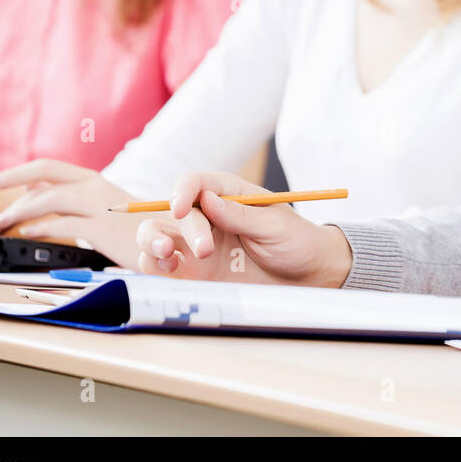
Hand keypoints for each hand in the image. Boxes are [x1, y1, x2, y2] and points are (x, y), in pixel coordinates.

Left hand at [0, 159, 140, 263]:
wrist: (173, 241)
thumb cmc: (134, 229)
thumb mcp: (102, 209)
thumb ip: (71, 201)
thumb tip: (34, 198)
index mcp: (94, 181)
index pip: (49, 168)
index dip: (19, 172)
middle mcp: (96, 187)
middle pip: (46, 172)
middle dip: (12, 177)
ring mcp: (100, 206)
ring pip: (50, 198)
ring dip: (19, 211)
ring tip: (1, 224)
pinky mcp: (103, 228)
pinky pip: (64, 224)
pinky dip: (41, 228)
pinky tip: (28, 233)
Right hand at [134, 172, 353, 286]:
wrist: (308, 278)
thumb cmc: (298, 243)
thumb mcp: (276, 225)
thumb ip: (241, 215)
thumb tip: (207, 199)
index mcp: (229, 195)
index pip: (194, 183)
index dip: (182, 192)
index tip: (181, 210)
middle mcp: (208, 217)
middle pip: (174, 213)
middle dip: (182, 228)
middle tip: (205, 250)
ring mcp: (197, 246)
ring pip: (156, 237)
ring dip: (152, 244)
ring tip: (168, 257)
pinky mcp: (194, 272)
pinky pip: (162, 266)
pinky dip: (155, 266)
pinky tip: (169, 269)